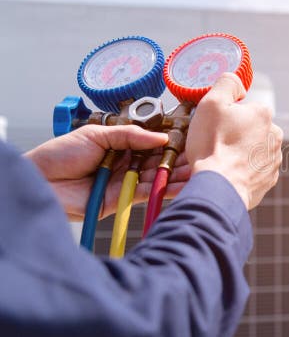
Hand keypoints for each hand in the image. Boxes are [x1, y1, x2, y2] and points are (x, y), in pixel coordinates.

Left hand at [25, 125, 190, 220]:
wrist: (38, 181)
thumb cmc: (59, 154)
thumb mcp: (96, 135)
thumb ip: (130, 136)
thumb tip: (160, 138)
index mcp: (120, 146)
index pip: (152, 144)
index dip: (171, 143)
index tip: (191, 141)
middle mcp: (126, 164)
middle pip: (159, 162)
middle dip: (180, 161)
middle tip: (202, 158)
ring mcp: (125, 183)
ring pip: (157, 179)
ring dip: (178, 177)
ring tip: (198, 173)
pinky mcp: (122, 201)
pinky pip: (147, 194)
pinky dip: (164, 190)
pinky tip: (180, 186)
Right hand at [186, 73, 281, 209]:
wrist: (219, 187)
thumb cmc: (214, 145)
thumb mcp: (212, 102)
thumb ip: (226, 83)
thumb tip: (236, 80)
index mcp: (264, 115)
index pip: (242, 109)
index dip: (223, 117)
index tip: (212, 127)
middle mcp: (275, 136)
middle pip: (247, 130)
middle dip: (231, 135)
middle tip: (212, 145)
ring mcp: (273, 160)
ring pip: (250, 151)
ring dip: (236, 154)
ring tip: (217, 161)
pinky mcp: (268, 181)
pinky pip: (251, 171)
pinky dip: (239, 171)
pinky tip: (225, 173)